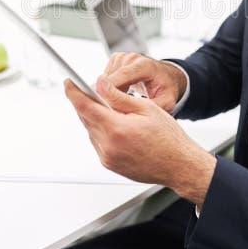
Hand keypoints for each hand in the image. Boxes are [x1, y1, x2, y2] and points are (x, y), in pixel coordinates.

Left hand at [65, 76, 215, 205]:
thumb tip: (100, 84)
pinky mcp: (109, 164)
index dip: (73, 92)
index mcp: (116, 129)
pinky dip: (101, 130)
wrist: (178, 166)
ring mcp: (107, 158)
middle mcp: (108, 146)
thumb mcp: (145, 108)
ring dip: (95, 117)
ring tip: (112, 110)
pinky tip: (116, 125)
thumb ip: (118, 96)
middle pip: (85, 117)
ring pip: (91, 130)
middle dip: (85, 102)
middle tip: (92, 90)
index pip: (85, 106)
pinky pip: (97, 142)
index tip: (69, 82)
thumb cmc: (168, 138)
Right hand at [100, 52, 187, 112]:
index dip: (111, 89)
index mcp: (145, 66)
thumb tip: (136, 115)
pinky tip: (118, 94)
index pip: (123, 75)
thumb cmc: (167, 89)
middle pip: (110, 77)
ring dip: (108, 92)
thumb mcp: (166, 102)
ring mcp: (123, 57)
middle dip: (107, 95)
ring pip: (105, 78)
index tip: (104, 105)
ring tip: (119, 103)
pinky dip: (108, 87)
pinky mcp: (116, 60)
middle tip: (112, 111)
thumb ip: (152, 107)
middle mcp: (132, 58)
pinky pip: (105, 76)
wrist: (167, 77)